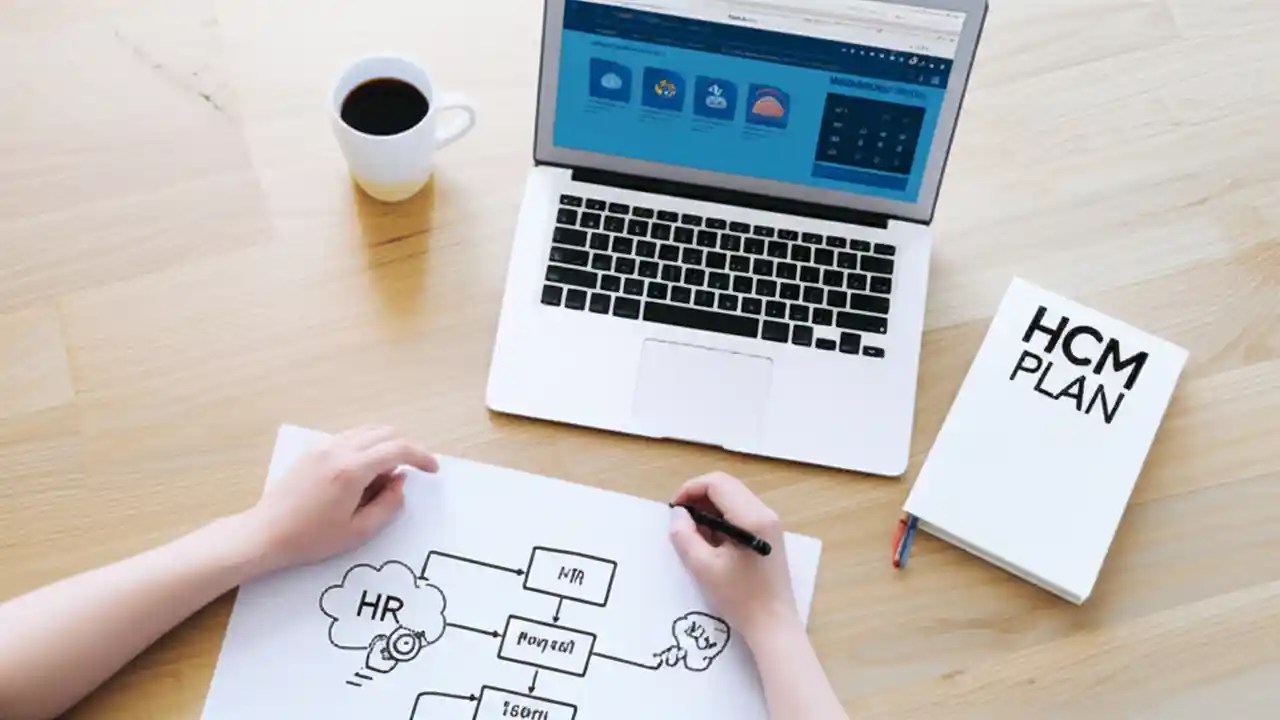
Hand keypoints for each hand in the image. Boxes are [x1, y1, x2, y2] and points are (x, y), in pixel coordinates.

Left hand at [242, 426, 437, 573]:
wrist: (266, 533)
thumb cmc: (311, 538)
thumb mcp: (359, 531)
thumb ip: (389, 504)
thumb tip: (400, 481)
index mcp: (351, 470)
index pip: (397, 449)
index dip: (421, 457)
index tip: (432, 469)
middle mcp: (338, 449)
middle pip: (385, 432)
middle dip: (404, 450)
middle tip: (406, 477)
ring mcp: (323, 446)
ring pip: (367, 431)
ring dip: (383, 447)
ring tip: (379, 481)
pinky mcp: (313, 450)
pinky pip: (349, 438)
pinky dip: (365, 448)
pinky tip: (359, 476)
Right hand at [668, 472, 799, 641]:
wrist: (773, 624)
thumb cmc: (739, 598)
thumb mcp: (703, 568)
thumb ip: (685, 536)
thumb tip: (678, 514)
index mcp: (753, 517)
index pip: (717, 483)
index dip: (690, 489)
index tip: (674, 511)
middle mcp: (765, 513)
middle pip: (726, 487)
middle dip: (699, 498)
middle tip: (681, 522)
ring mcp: (770, 523)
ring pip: (733, 499)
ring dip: (709, 510)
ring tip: (695, 536)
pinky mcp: (769, 535)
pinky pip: (740, 513)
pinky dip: (721, 520)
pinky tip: (712, 544)